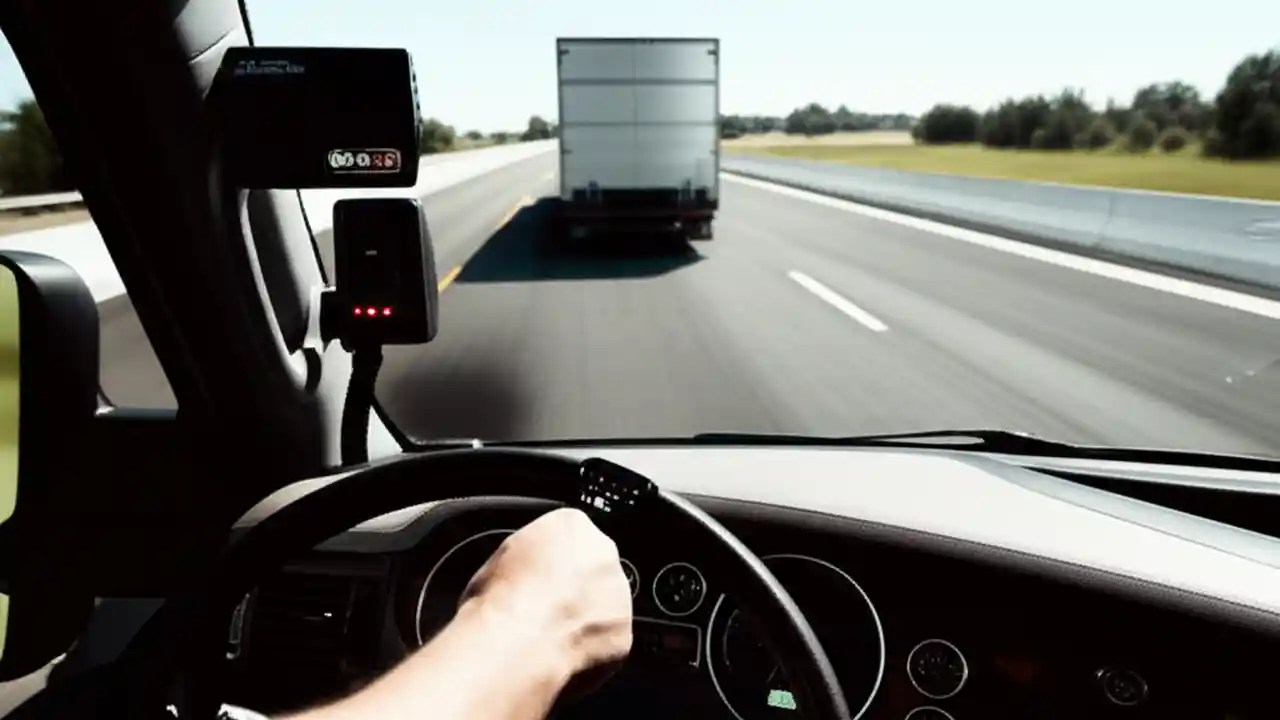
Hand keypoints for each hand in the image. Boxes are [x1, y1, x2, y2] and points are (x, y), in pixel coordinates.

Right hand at [459, 508, 632, 689]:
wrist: (514, 644)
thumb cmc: (499, 598)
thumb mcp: (503, 556)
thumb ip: (532, 555)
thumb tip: (531, 570)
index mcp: (573, 525)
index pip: (571, 536)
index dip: (553, 561)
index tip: (541, 578)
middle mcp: (605, 554)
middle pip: (596, 567)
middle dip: (579, 586)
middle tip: (549, 608)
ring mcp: (619, 594)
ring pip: (606, 604)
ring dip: (588, 618)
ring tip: (553, 636)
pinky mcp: (623, 634)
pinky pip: (609, 641)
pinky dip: (591, 650)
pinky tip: (564, 655)